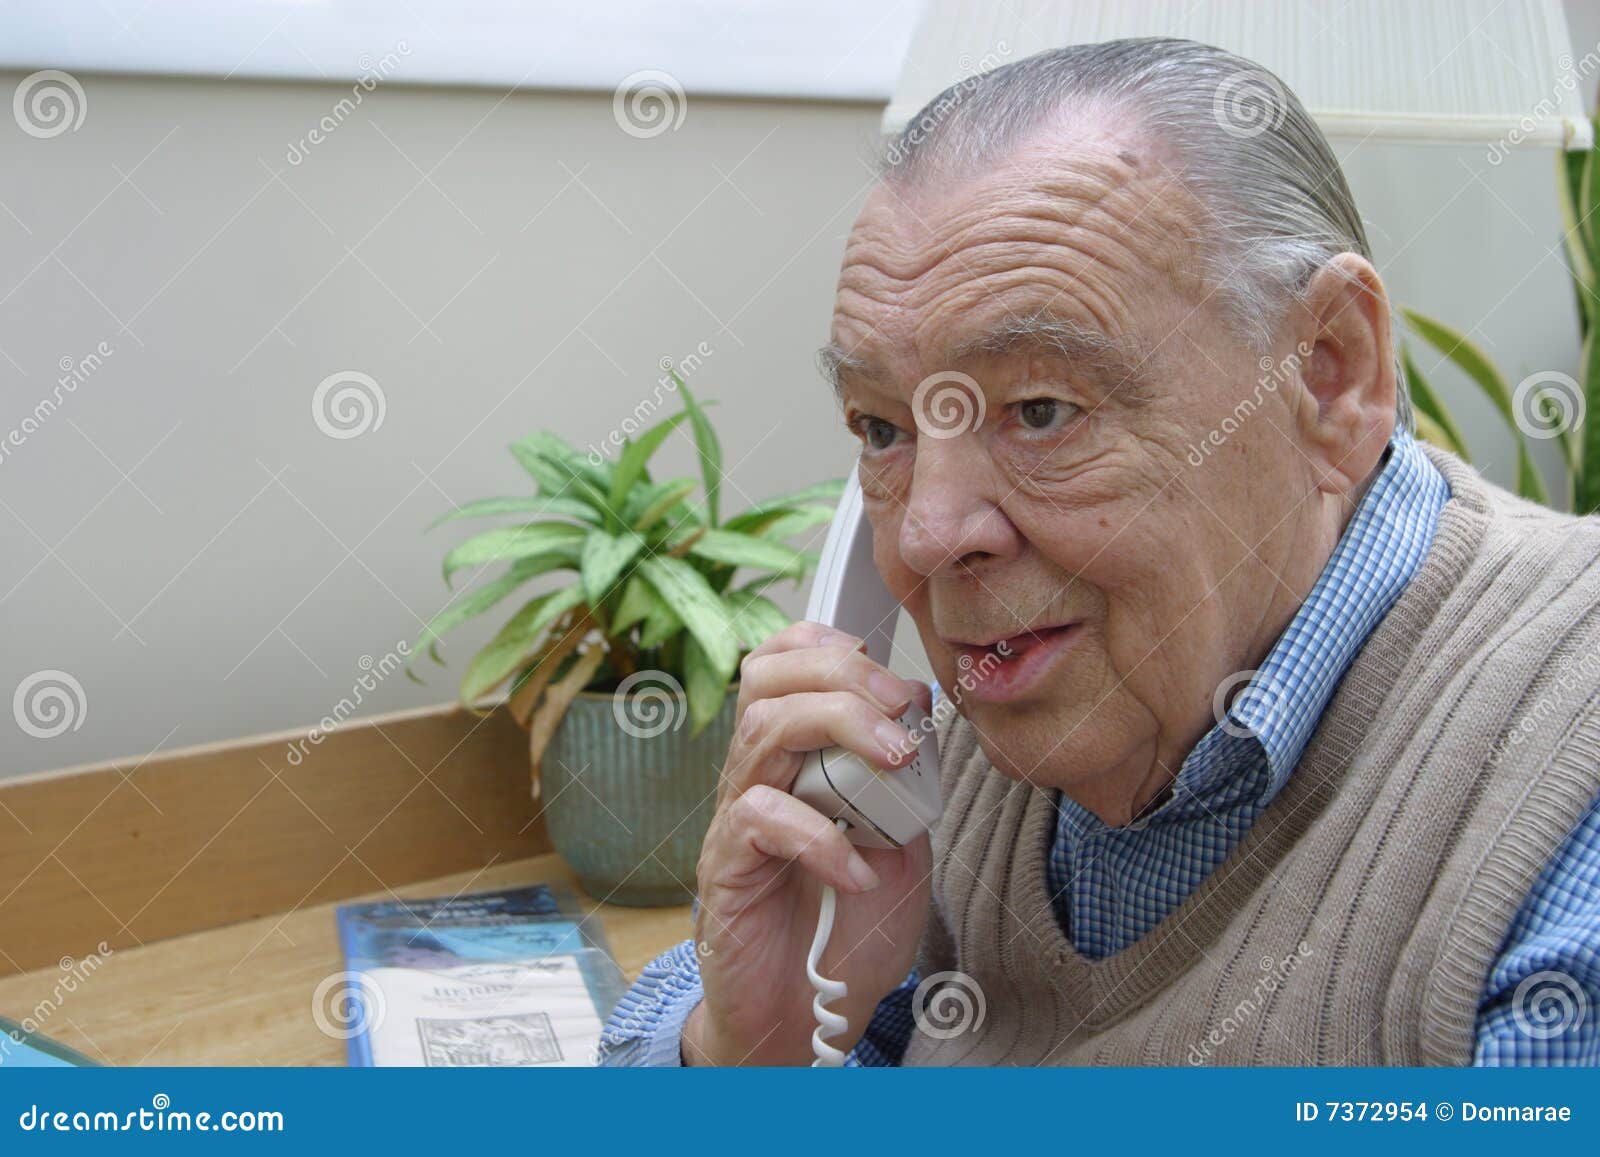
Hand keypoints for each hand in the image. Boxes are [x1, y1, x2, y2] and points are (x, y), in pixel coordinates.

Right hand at [681, 620, 932, 1065]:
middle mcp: (758, 775)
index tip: (892, 677)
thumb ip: (906, 786)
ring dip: (839, 727)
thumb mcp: (901, 844)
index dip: (829, 647)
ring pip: (763, 729)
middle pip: (768, 678)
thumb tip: (922, 721)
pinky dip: (821, 836)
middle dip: (840, 673)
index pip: (783, 662)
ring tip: (893, 760)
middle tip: (899, 705)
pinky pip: (762, 818)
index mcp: (794, 757)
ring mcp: (738, 817)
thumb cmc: (847, 928)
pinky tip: (859, 869)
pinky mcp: (726, 866)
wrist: (808, 1014)